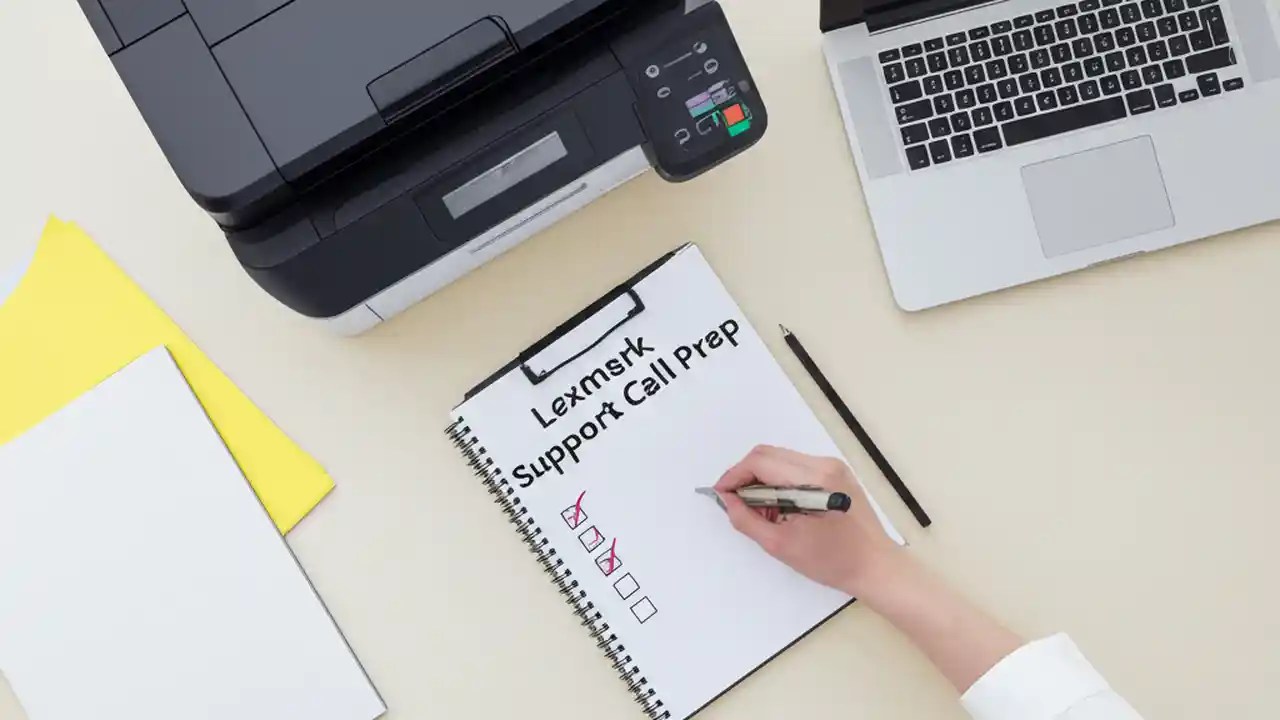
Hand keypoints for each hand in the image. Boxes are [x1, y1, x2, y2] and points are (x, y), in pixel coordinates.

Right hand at [714, 445, 902, 597]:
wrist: (875, 566)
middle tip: (738, 504)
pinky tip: (781, 509)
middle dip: (747, 477)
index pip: (761, 462)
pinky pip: (796, 468)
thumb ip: (747, 520)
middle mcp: (824, 465)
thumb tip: (727, 501)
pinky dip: (780, 483)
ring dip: (763, 480)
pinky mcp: (836, 474)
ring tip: (762, 512)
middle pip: (769, 455)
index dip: (735, 476)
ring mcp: (832, 467)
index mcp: (814, 480)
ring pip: (781, 460)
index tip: (723, 494)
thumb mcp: (781, 545)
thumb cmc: (834, 561)